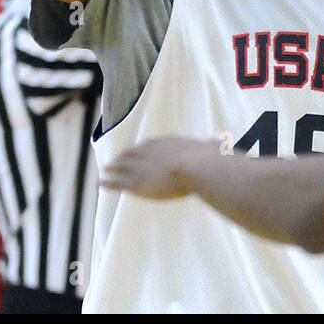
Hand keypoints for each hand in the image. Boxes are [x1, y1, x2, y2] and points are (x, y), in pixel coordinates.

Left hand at [100, 138, 219, 199]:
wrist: (196, 167)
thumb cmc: (208, 160)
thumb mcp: (211, 148)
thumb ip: (213, 145)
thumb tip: (222, 140)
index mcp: (168, 143)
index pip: (152, 144)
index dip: (144, 149)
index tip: (139, 150)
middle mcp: (152, 151)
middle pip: (134, 153)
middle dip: (125, 156)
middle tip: (117, 159)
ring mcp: (143, 166)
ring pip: (122, 166)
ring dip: (113, 167)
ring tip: (105, 169)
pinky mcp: (137, 181)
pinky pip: (118, 182)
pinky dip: (108, 182)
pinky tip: (100, 183)